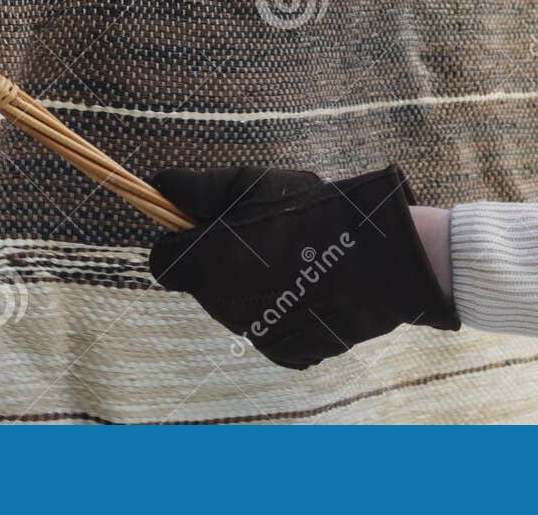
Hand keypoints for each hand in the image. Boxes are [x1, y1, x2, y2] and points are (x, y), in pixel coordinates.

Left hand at [147, 162, 459, 369]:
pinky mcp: (287, 354)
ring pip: (238, 306)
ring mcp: (255, 335)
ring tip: (295, 257)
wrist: (378, 262)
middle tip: (264, 234)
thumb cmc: (312, 214)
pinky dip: (283, 308)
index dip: (182, 240)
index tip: (207, 224)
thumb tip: (159, 183)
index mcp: (206, 265)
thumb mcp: (253, 183)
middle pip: (204, 283)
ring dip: (253, 284)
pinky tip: (310, 285)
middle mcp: (223, 308)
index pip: (164, 261)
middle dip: (221, 259)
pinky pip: (271, 328)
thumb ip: (200, 187)